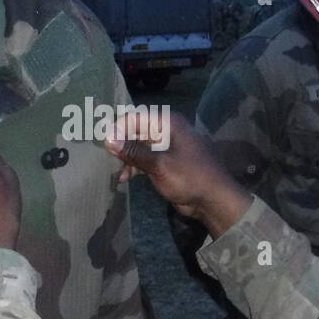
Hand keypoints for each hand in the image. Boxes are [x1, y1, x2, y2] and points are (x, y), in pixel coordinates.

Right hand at [104, 110, 251, 239]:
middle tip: (105, 159)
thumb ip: (134, 152)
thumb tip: (107, 139)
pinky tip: (124, 179)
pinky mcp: (167, 162)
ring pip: (139, 146)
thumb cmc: (190, 177)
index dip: (118, 128)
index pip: (135, 117)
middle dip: (120, 144)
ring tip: (115, 172)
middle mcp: (166, 131)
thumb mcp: (159, 165)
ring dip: (126, 158)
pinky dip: (135, 167)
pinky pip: (146, 159)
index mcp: (168, 123)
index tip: (104, 144)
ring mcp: (167, 147)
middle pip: (136, 131)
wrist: (214, 200)